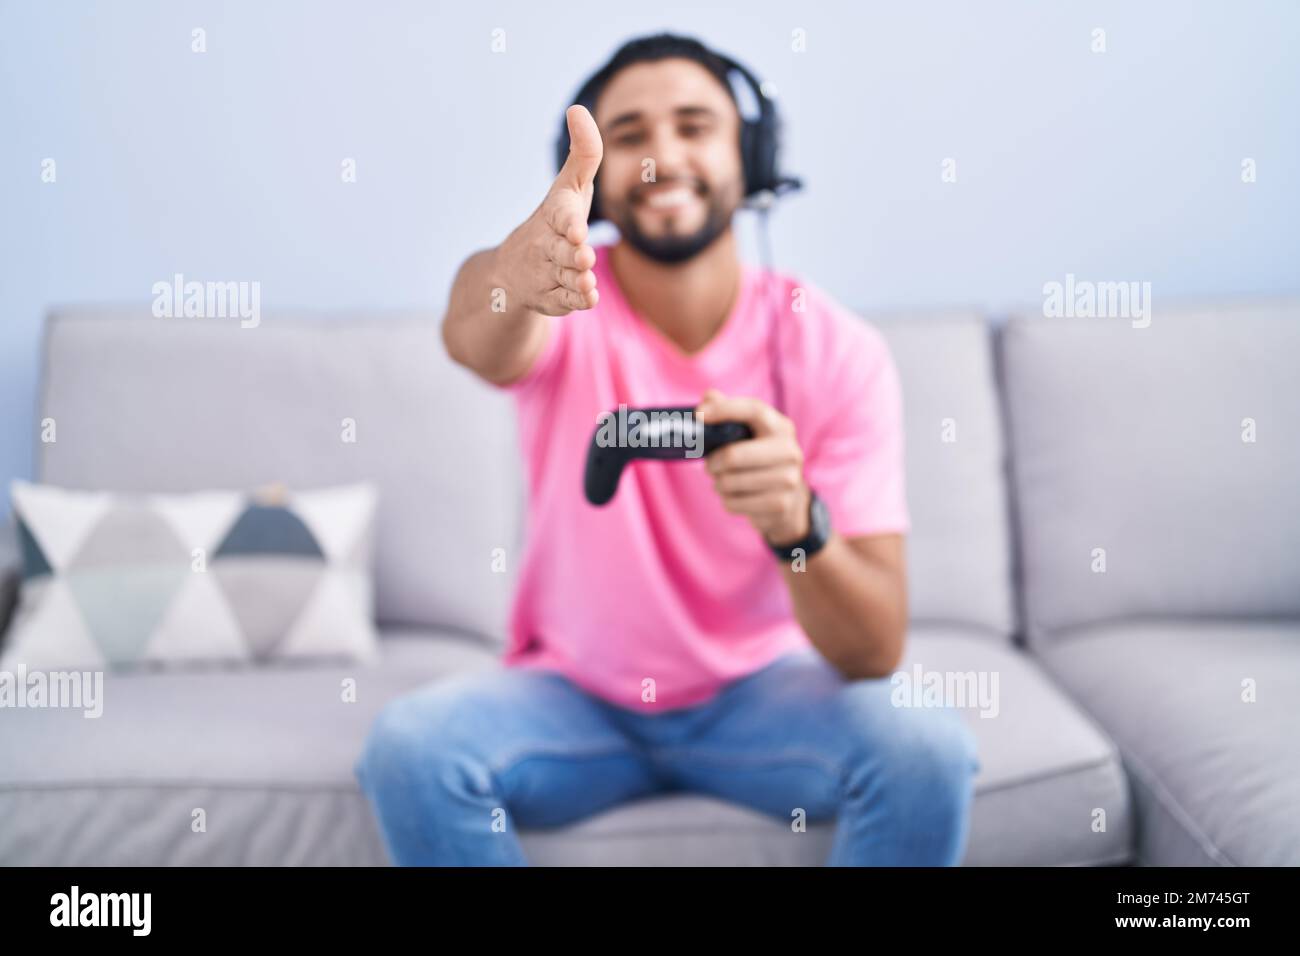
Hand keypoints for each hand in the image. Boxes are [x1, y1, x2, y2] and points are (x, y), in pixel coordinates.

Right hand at [496, 105, 602, 315]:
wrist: (512, 272)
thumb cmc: (554, 221)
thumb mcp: (568, 187)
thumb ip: (583, 153)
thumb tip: (578, 108)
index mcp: (553, 215)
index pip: (561, 216)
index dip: (568, 223)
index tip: (577, 228)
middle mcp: (546, 244)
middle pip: (562, 251)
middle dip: (572, 254)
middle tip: (583, 256)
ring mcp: (547, 273)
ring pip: (566, 278)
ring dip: (577, 280)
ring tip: (586, 282)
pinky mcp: (552, 298)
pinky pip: (565, 302)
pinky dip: (576, 301)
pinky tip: (587, 298)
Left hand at [695, 389, 811, 545]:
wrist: (791, 499)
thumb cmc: (761, 459)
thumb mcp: (751, 434)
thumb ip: (730, 412)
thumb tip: (709, 396)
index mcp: (781, 427)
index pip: (753, 410)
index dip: (724, 410)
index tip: (698, 416)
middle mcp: (790, 451)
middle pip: (733, 456)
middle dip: (713, 462)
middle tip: (710, 465)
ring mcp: (789, 479)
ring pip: (729, 482)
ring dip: (719, 483)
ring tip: (725, 481)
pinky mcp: (781, 505)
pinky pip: (734, 503)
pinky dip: (727, 500)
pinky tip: (736, 496)